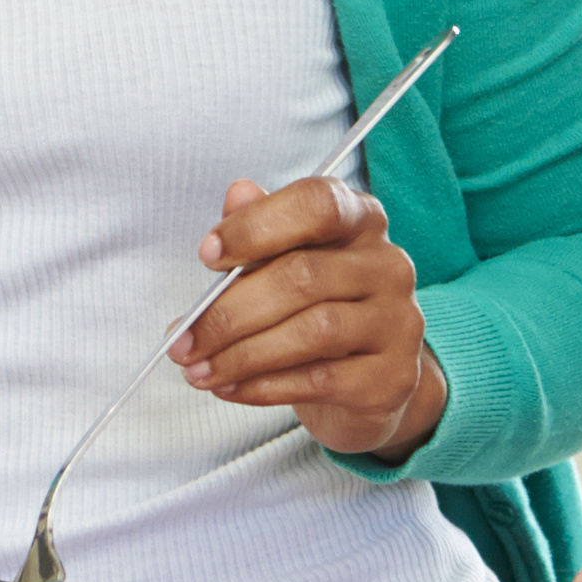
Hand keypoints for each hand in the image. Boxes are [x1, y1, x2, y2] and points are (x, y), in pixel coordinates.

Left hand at [173, 176, 438, 458]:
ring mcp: (398, 322)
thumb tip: (236, 193)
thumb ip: (261, 230)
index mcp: (362, 221)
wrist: (367, 382)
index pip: (317, 205)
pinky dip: (264, 385)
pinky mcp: (392, 377)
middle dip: (230, 312)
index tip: (207, 255)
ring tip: (198, 370)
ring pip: (312, 331)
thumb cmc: (318, 308)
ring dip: (242, 355)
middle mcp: (389, 265)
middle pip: (304, 276)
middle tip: (183, 340)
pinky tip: (231, 388)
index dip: (257, 226)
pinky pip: (320, 379)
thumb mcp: (286, 262)